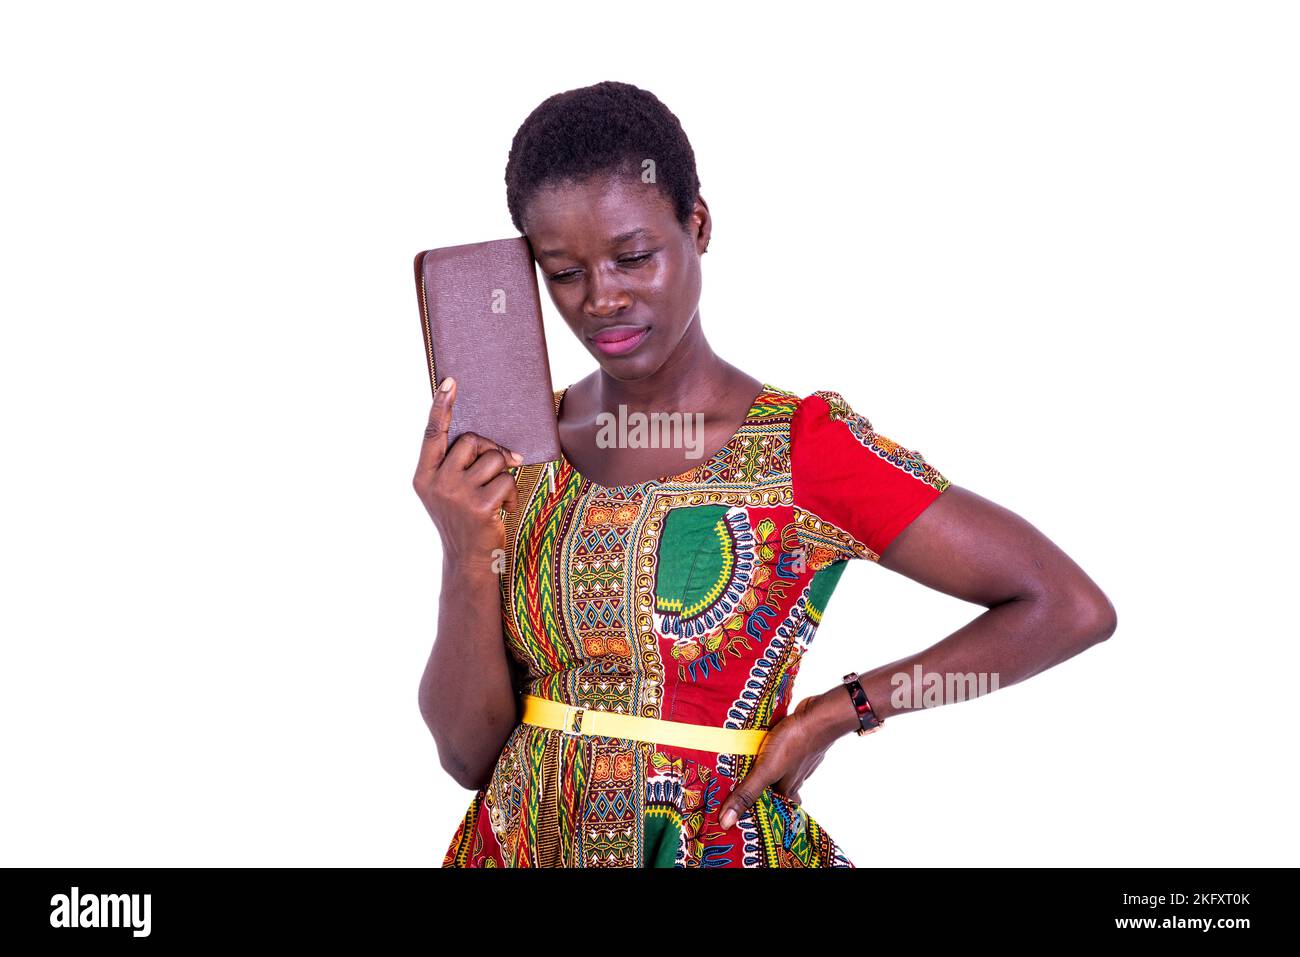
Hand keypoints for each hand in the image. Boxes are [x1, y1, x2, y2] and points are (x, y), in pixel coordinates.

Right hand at [412, 377, 523, 574]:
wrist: (468, 560)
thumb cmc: (462, 519)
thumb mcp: (448, 491)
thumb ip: (456, 464)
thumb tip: (491, 444)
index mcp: (423, 475)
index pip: (432, 433)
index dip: (441, 406)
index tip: (450, 382)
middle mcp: (436, 482)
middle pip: (473, 440)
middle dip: (489, 452)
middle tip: (491, 473)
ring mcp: (456, 494)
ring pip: (494, 458)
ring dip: (503, 474)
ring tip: (495, 495)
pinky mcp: (479, 506)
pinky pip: (507, 479)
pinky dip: (511, 492)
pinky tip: (501, 509)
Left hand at [716, 689, 844, 829]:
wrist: (819, 715)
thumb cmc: (794, 742)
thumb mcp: (766, 770)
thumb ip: (747, 793)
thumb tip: (727, 822)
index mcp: (788, 789)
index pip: (773, 808)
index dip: (758, 810)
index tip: (741, 812)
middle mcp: (795, 776)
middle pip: (775, 787)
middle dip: (759, 787)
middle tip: (739, 785)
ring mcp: (797, 758)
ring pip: (778, 767)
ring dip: (764, 766)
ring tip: (745, 762)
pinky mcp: (797, 741)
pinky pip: (780, 750)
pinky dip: (770, 748)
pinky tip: (760, 742)